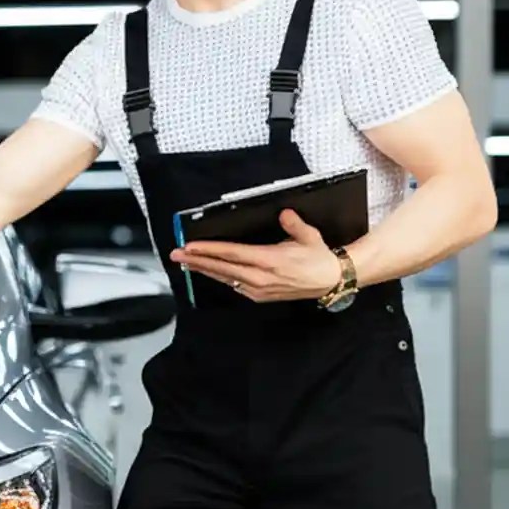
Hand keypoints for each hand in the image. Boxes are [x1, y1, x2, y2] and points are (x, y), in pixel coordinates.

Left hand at [169, 209, 341, 302]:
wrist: (331, 281)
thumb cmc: (318, 257)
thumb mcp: (309, 237)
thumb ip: (294, 224)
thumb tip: (284, 213)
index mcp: (269, 261)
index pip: (232, 254)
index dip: (209, 250)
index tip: (191, 246)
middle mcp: (260, 277)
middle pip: (222, 267)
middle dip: (197, 260)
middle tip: (176, 254)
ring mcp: (259, 288)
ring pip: (225, 278)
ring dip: (203, 269)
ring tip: (185, 262)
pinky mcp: (260, 296)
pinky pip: (233, 286)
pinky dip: (218, 277)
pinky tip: (207, 272)